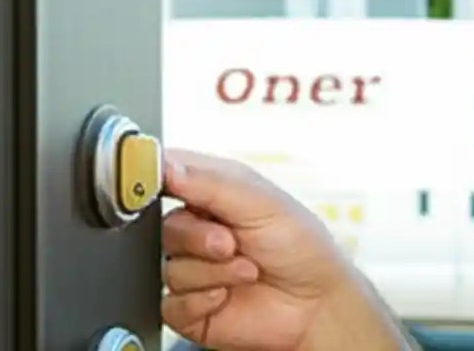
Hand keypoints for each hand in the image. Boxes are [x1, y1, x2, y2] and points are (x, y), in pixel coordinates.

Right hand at [161, 148, 410, 350]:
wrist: (315, 305)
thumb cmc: (302, 248)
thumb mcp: (262, 203)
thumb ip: (211, 183)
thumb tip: (167, 167)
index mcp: (214, 193)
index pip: (170, 175)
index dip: (158, 178)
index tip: (162, 184)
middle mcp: (199, 229)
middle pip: (162, 225)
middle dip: (198, 237)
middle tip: (230, 243)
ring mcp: (193, 267)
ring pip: (168, 266)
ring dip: (211, 271)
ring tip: (246, 270)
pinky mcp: (189, 307)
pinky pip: (170, 303)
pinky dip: (202, 300)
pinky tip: (228, 295)